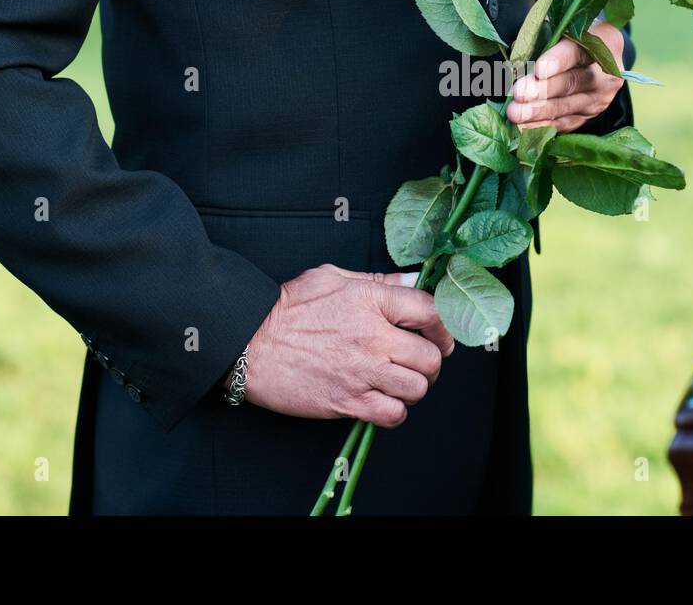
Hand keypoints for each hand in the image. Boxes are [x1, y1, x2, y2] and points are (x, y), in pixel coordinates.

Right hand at [243, 264, 454, 427]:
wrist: (248, 342)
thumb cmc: (286, 308)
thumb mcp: (332, 277)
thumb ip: (376, 280)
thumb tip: (411, 281)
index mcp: (370, 301)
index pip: (430, 311)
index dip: (444, 324)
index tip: (440, 332)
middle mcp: (372, 337)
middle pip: (430, 356)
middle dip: (432, 360)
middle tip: (422, 360)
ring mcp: (361, 372)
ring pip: (417, 388)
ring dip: (415, 387)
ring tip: (401, 381)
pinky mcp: (347, 401)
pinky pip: (392, 414)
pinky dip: (395, 411)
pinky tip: (384, 400)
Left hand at [506, 20, 624, 132]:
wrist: (595, 58)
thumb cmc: (573, 37)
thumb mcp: (564, 28)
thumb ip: (543, 40)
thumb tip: (515, 58)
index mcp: (604, 40)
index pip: (578, 51)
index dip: (557, 61)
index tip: (538, 70)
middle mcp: (606, 72)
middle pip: (571, 82)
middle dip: (542, 90)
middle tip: (518, 94)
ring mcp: (600, 98)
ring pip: (566, 106)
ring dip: (538, 111)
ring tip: (515, 113)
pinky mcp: (589, 115)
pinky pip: (565, 123)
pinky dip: (542, 126)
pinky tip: (523, 126)